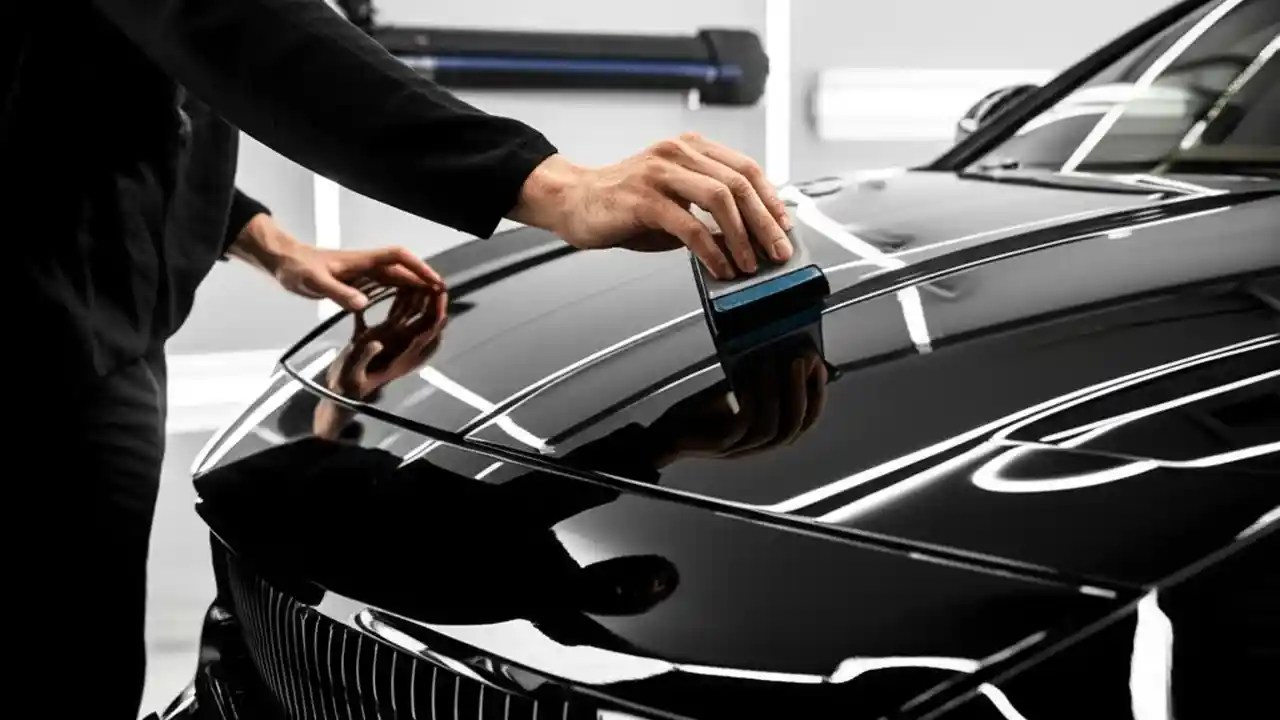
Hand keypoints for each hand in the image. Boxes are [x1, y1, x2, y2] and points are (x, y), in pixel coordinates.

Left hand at [229, 213, 443, 310]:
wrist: (283, 262)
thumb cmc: (297, 268)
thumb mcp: (315, 282)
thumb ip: (339, 293)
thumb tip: (363, 304)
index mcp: (362, 261)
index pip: (399, 257)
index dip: (420, 267)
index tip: (435, 282)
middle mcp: (367, 265)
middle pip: (404, 270)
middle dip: (424, 281)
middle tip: (442, 300)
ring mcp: (363, 273)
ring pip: (397, 279)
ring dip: (414, 289)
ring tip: (430, 306)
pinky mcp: (357, 282)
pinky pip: (385, 287)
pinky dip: (399, 295)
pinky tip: (404, 309)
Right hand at [326, 287, 448, 399]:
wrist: (339, 394)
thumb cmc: (347, 389)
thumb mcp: (354, 375)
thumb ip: (365, 358)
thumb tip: (376, 343)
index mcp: (402, 358)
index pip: (426, 336)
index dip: (437, 319)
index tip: (442, 302)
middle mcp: (401, 346)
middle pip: (423, 321)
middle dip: (432, 303)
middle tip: (436, 281)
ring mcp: (391, 339)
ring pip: (410, 315)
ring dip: (417, 298)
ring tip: (422, 278)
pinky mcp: (378, 335)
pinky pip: (393, 315)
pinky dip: (398, 301)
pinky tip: (398, 285)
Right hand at [510, 133, 792, 280]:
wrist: (573, 201)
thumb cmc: (623, 205)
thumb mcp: (674, 205)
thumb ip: (709, 216)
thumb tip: (747, 240)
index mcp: (689, 148)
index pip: (745, 167)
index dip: (770, 198)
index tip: (784, 226)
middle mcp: (677, 153)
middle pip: (738, 183)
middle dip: (764, 222)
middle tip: (778, 251)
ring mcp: (660, 173)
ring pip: (720, 200)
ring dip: (742, 237)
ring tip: (749, 264)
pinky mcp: (643, 199)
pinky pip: (690, 226)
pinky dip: (712, 251)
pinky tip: (719, 268)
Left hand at [647, 345, 827, 466]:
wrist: (668, 434)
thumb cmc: (703, 412)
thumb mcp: (737, 392)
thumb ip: (760, 380)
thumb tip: (783, 350)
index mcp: (770, 436)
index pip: (805, 422)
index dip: (816, 396)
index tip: (818, 366)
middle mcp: (760, 447)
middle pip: (792, 427)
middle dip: (801, 392)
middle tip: (800, 359)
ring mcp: (741, 449)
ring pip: (770, 427)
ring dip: (776, 393)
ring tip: (773, 361)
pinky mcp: (720, 446)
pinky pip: (743, 426)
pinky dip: (750, 400)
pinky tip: (749, 376)